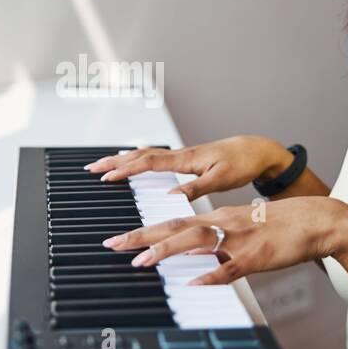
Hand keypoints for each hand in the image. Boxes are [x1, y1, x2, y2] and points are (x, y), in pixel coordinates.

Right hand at [83, 136, 293, 199]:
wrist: (256, 150)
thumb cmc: (242, 164)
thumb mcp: (221, 180)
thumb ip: (195, 188)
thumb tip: (170, 198)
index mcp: (186, 159)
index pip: (148, 163)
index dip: (126, 170)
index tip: (106, 177)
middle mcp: (180, 155)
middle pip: (139, 155)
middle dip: (114, 162)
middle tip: (90, 169)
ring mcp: (181, 156)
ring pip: (145, 154)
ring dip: (122, 159)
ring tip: (101, 165)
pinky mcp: (185, 159)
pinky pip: (154, 157)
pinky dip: (136, 159)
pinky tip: (130, 162)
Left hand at [102, 197, 347, 284]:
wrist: (316, 221)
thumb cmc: (281, 228)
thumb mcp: (243, 228)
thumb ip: (217, 241)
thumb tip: (193, 257)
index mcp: (218, 218)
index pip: (173, 222)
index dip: (144, 230)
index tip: (118, 240)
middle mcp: (223, 224)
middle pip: (175, 227)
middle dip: (141, 236)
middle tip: (112, 244)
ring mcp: (239, 240)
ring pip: (196, 241)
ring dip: (166, 250)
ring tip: (141, 261)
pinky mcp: (256, 257)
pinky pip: (230, 267)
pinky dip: (210, 274)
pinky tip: (193, 283)